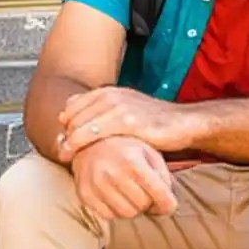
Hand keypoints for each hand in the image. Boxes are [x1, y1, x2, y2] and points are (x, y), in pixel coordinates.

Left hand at [58, 87, 198, 160]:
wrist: (185, 124)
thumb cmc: (156, 122)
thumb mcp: (127, 110)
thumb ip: (103, 111)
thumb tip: (73, 118)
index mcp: (110, 91)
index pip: (73, 105)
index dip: (65, 124)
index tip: (65, 141)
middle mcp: (112, 95)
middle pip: (73, 116)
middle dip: (65, 134)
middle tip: (63, 152)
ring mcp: (120, 107)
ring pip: (80, 124)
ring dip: (69, 142)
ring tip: (66, 157)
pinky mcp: (128, 121)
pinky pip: (94, 133)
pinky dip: (82, 145)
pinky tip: (80, 157)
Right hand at [70, 136, 177, 220]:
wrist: (90, 141)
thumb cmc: (127, 149)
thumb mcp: (151, 154)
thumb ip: (163, 177)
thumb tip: (167, 205)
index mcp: (133, 161)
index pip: (158, 193)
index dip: (168, 204)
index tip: (170, 206)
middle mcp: (112, 173)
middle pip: (142, 205)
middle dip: (149, 203)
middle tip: (146, 194)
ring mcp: (95, 184)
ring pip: (125, 213)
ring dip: (133, 208)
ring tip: (132, 195)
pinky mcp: (84, 194)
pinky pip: (108, 215)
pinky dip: (116, 211)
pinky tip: (117, 197)